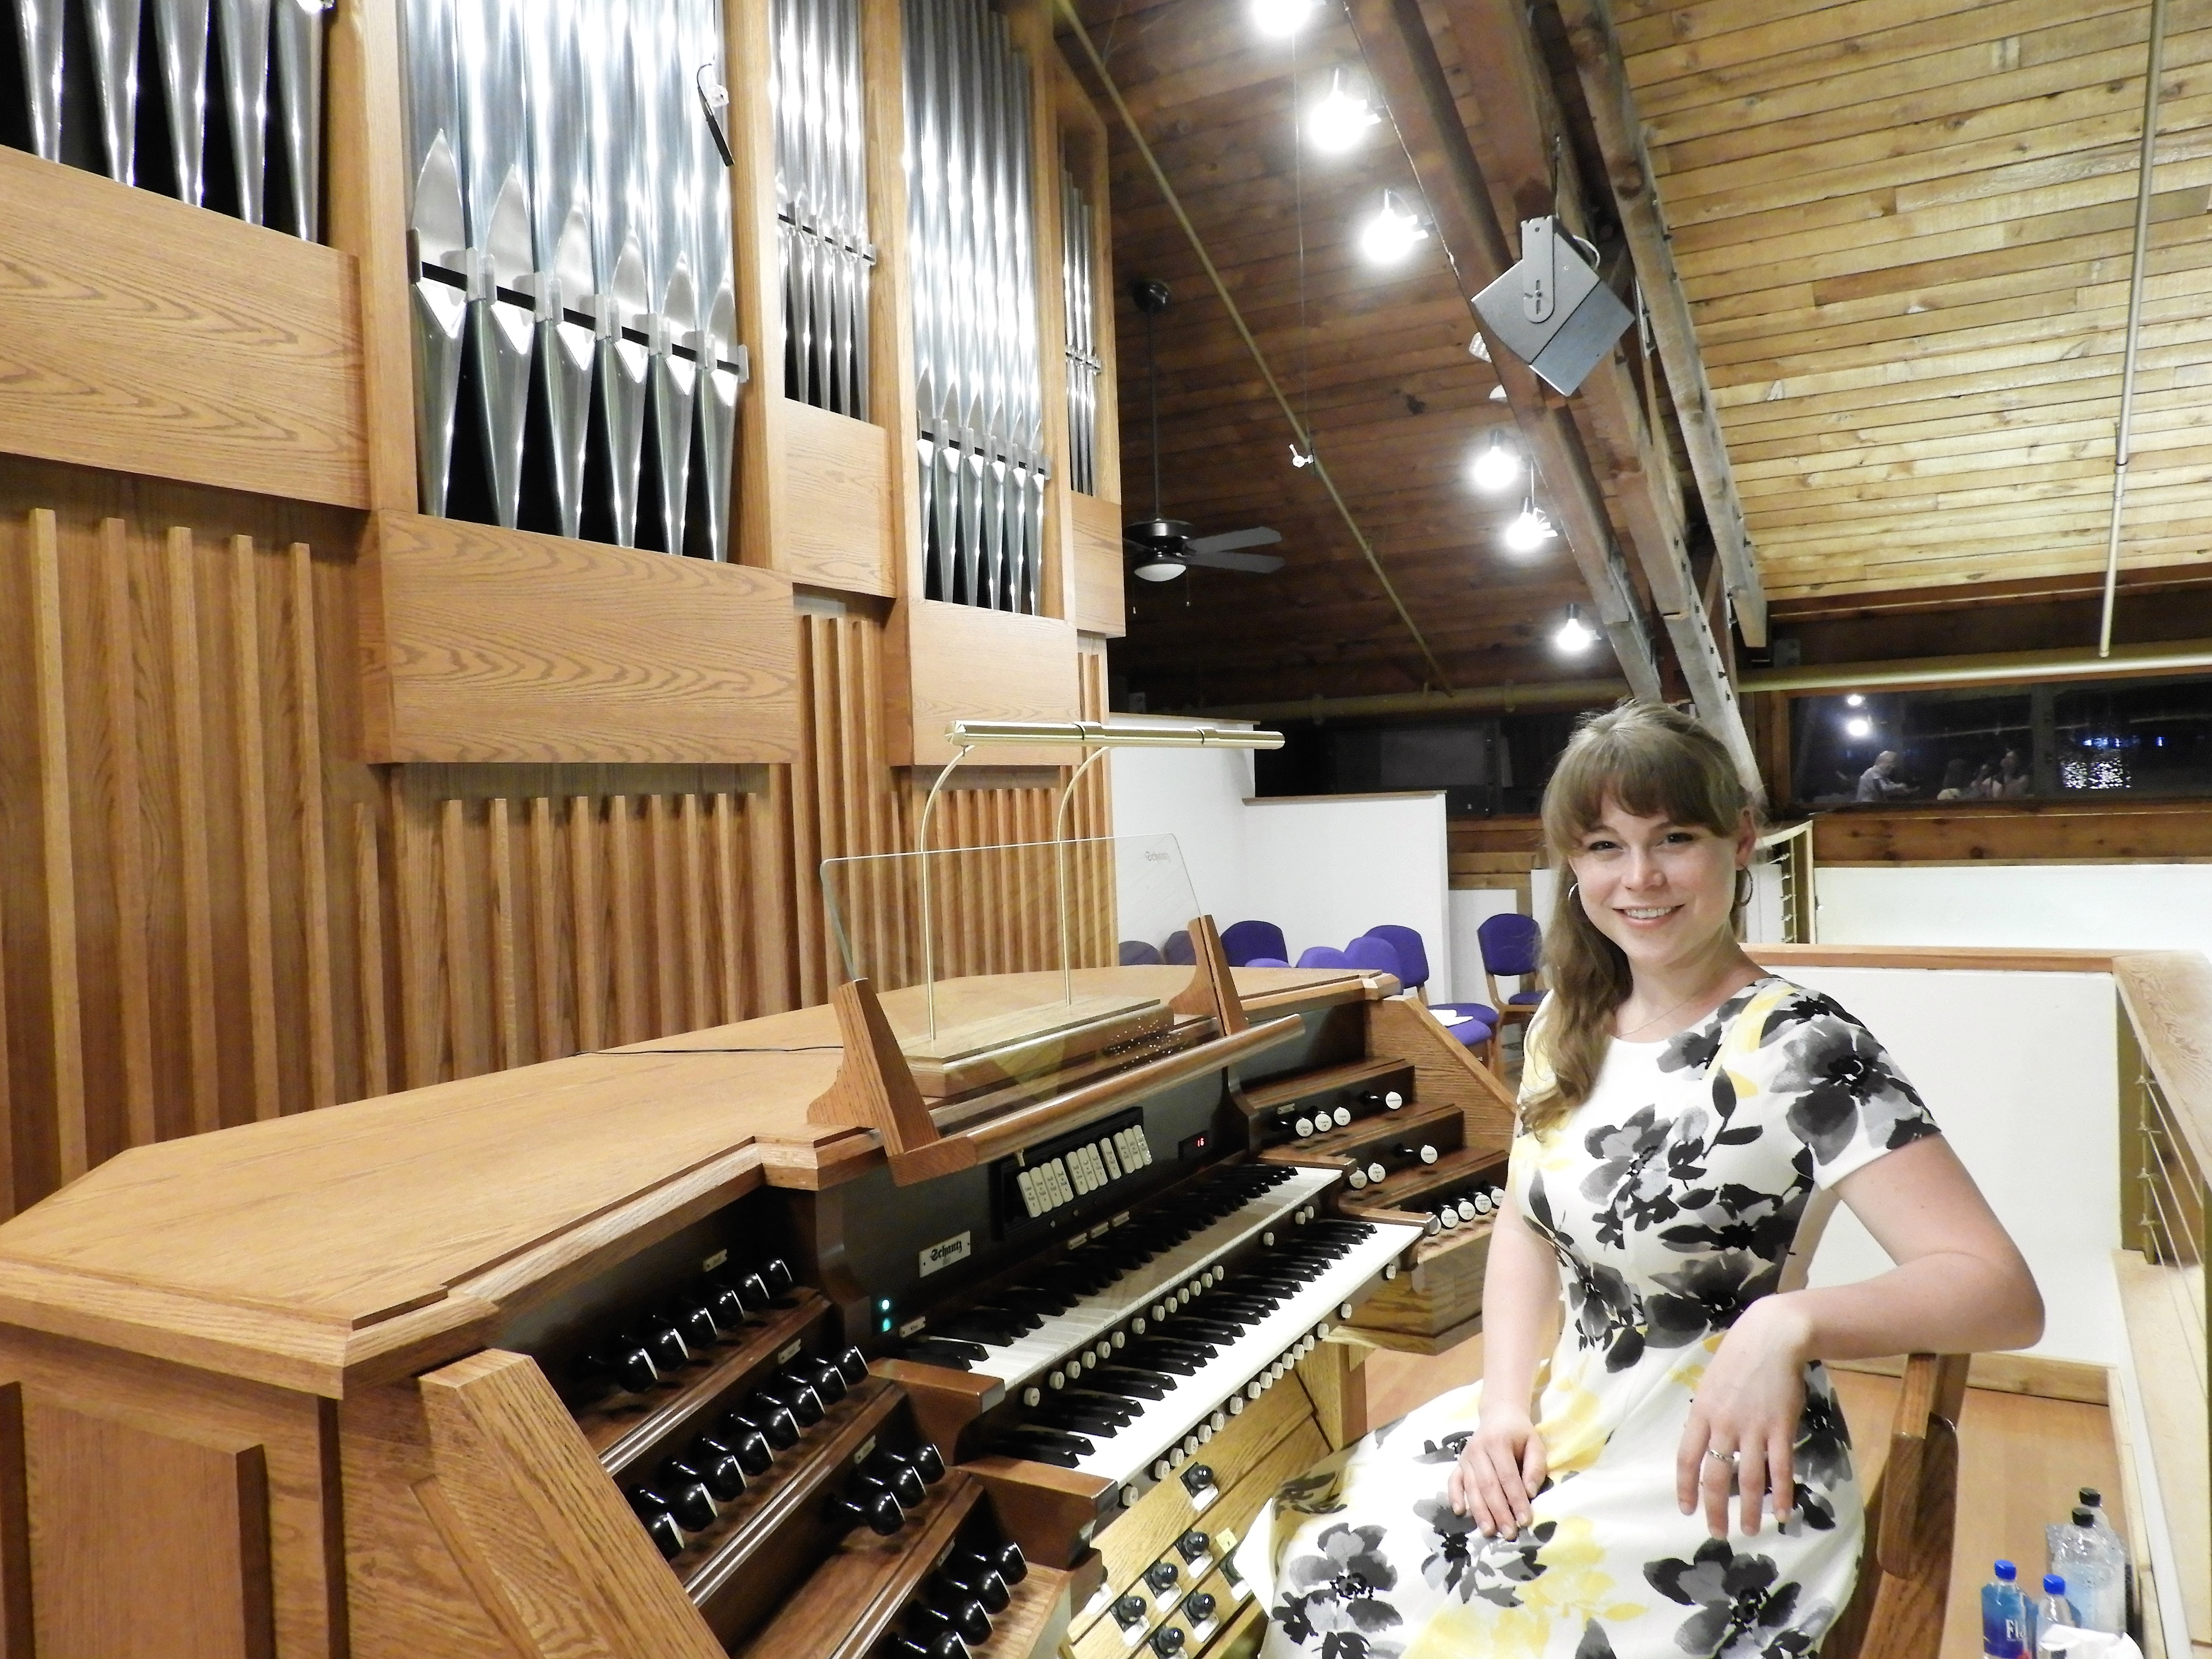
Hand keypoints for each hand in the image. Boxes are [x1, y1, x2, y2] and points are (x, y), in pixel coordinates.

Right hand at [1449, 1409, 1547, 1537]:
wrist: (1499, 1414)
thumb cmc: (1519, 1433)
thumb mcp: (1534, 1444)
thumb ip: (1535, 1467)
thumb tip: (1530, 1493)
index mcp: (1498, 1442)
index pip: (1508, 1477)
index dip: (1516, 1500)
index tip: (1525, 1521)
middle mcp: (1478, 1449)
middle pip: (1488, 1485)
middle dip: (1499, 1512)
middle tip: (1509, 1534)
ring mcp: (1466, 1457)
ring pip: (1471, 1487)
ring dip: (1480, 1511)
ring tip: (1489, 1531)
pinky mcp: (1459, 1463)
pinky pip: (1453, 1481)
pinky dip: (1454, 1496)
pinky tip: (1459, 1512)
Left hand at [1677, 1295, 1811, 1538]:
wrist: (1771, 1338)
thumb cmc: (1738, 1359)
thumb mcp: (1710, 1385)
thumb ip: (1706, 1416)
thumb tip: (1704, 1444)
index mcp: (1702, 1413)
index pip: (1686, 1458)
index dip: (1685, 1488)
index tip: (1686, 1509)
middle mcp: (1724, 1425)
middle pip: (1715, 1476)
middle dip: (1714, 1509)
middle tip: (1717, 1533)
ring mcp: (1753, 1428)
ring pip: (1748, 1479)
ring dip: (1748, 1510)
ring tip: (1748, 1531)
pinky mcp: (1781, 1428)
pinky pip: (1780, 1469)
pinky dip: (1782, 1494)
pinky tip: (1783, 1513)